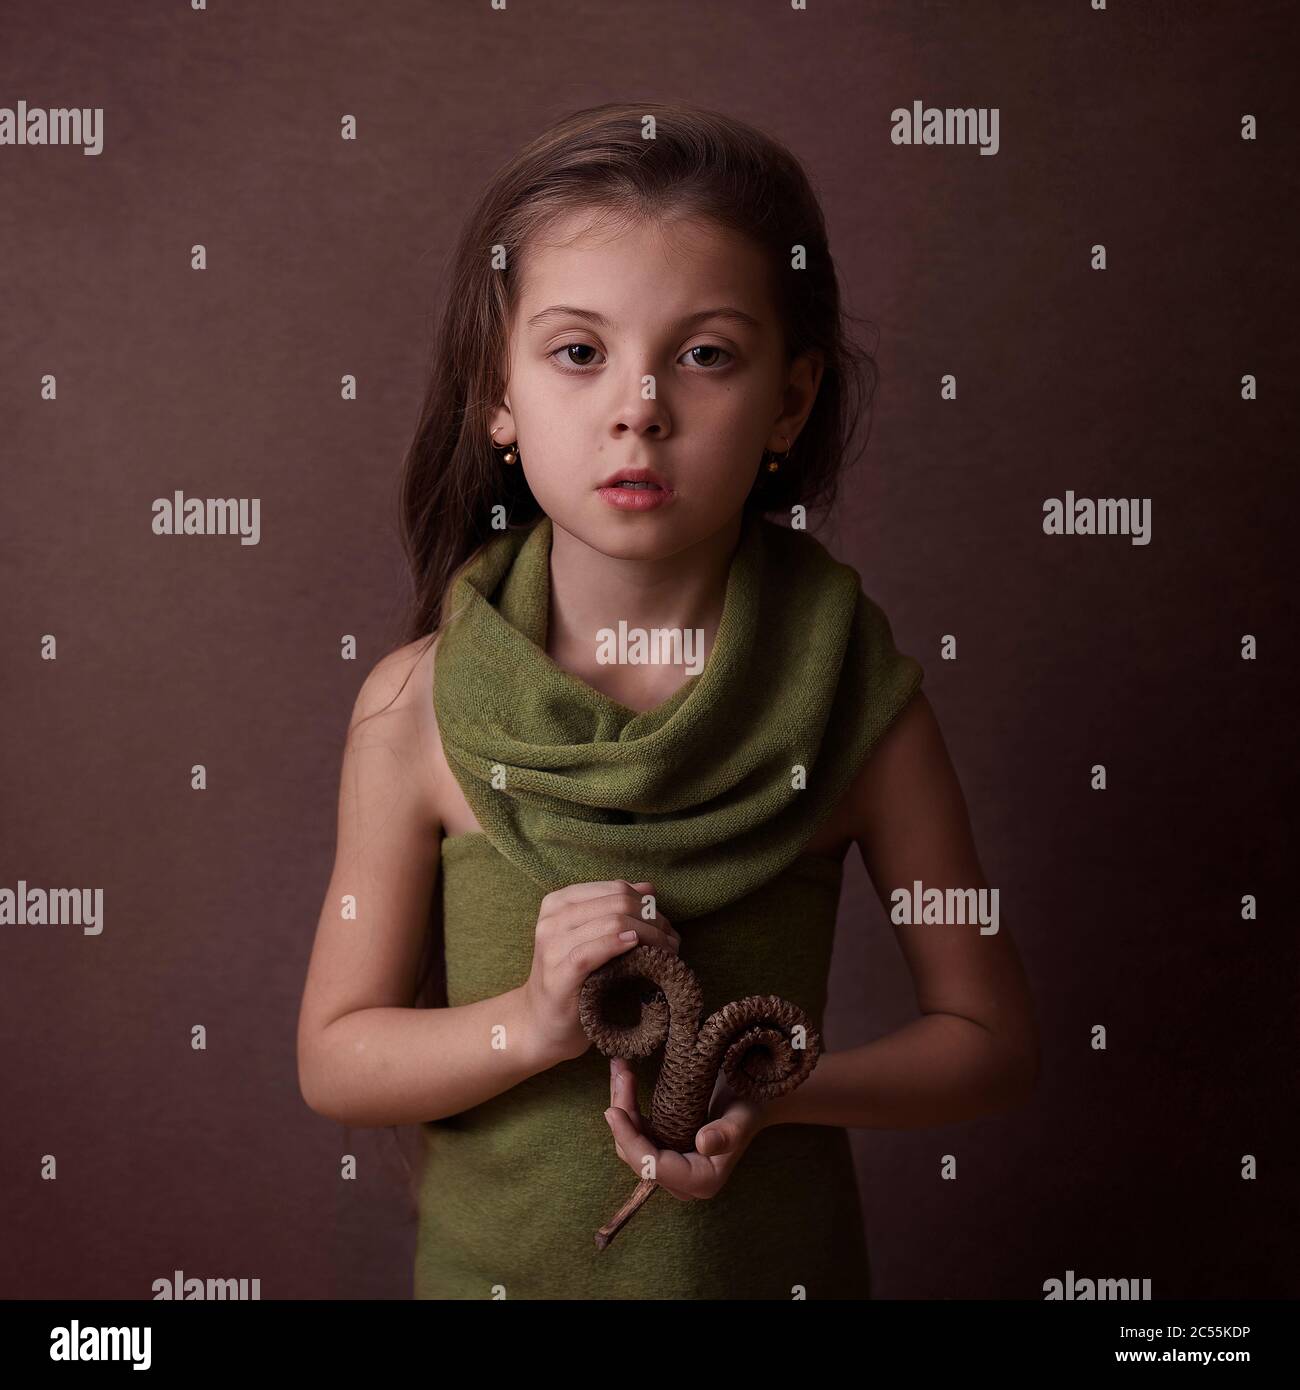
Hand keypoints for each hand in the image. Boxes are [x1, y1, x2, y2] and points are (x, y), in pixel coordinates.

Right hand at [519, 880, 679, 1066]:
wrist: (542, 1022)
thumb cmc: (573, 978)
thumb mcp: (590, 936)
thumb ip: (614, 909)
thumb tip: (649, 888)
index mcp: (558, 902)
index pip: (614, 888)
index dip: (646, 903)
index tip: (665, 923)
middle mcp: (552, 919)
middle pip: (617, 903)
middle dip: (653, 919)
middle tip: (671, 940)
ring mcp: (552, 946)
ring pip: (612, 923)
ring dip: (649, 935)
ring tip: (666, 951)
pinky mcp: (558, 973)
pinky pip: (593, 951)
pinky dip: (619, 945)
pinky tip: (637, 948)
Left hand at [604, 1056, 768, 1200]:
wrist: (755, 1097)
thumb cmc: (753, 1105)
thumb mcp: (744, 1115)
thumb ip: (728, 1133)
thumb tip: (703, 1144)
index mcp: (702, 1180)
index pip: (653, 1166)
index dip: (630, 1140)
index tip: (612, 1110)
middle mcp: (683, 1180)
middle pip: (637, 1155)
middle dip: (622, 1116)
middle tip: (620, 1074)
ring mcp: (671, 1165)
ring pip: (632, 1143)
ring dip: (622, 1106)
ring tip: (620, 1069)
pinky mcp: (665, 1148)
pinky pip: (638, 1133)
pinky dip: (628, 1106)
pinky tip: (624, 1078)